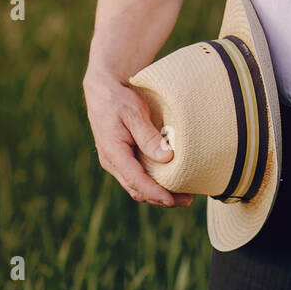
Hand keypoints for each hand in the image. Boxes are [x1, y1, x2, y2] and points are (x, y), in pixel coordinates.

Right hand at [83, 72, 193, 207]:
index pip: (135, 181)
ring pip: (136, 186)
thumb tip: (167, 158)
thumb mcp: (134, 113)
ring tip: (182, 196)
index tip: (173, 200)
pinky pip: (136, 177)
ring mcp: (115, 162)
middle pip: (137, 190)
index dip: (155, 193)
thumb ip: (148, 136)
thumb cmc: (118, 98)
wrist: (103, 89)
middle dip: (161, 199)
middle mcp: (111, 162)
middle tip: (187, 200)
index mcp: (113, 152)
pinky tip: (169, 181)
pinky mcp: (121, 158)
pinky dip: (152, 183)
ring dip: (157, 194)